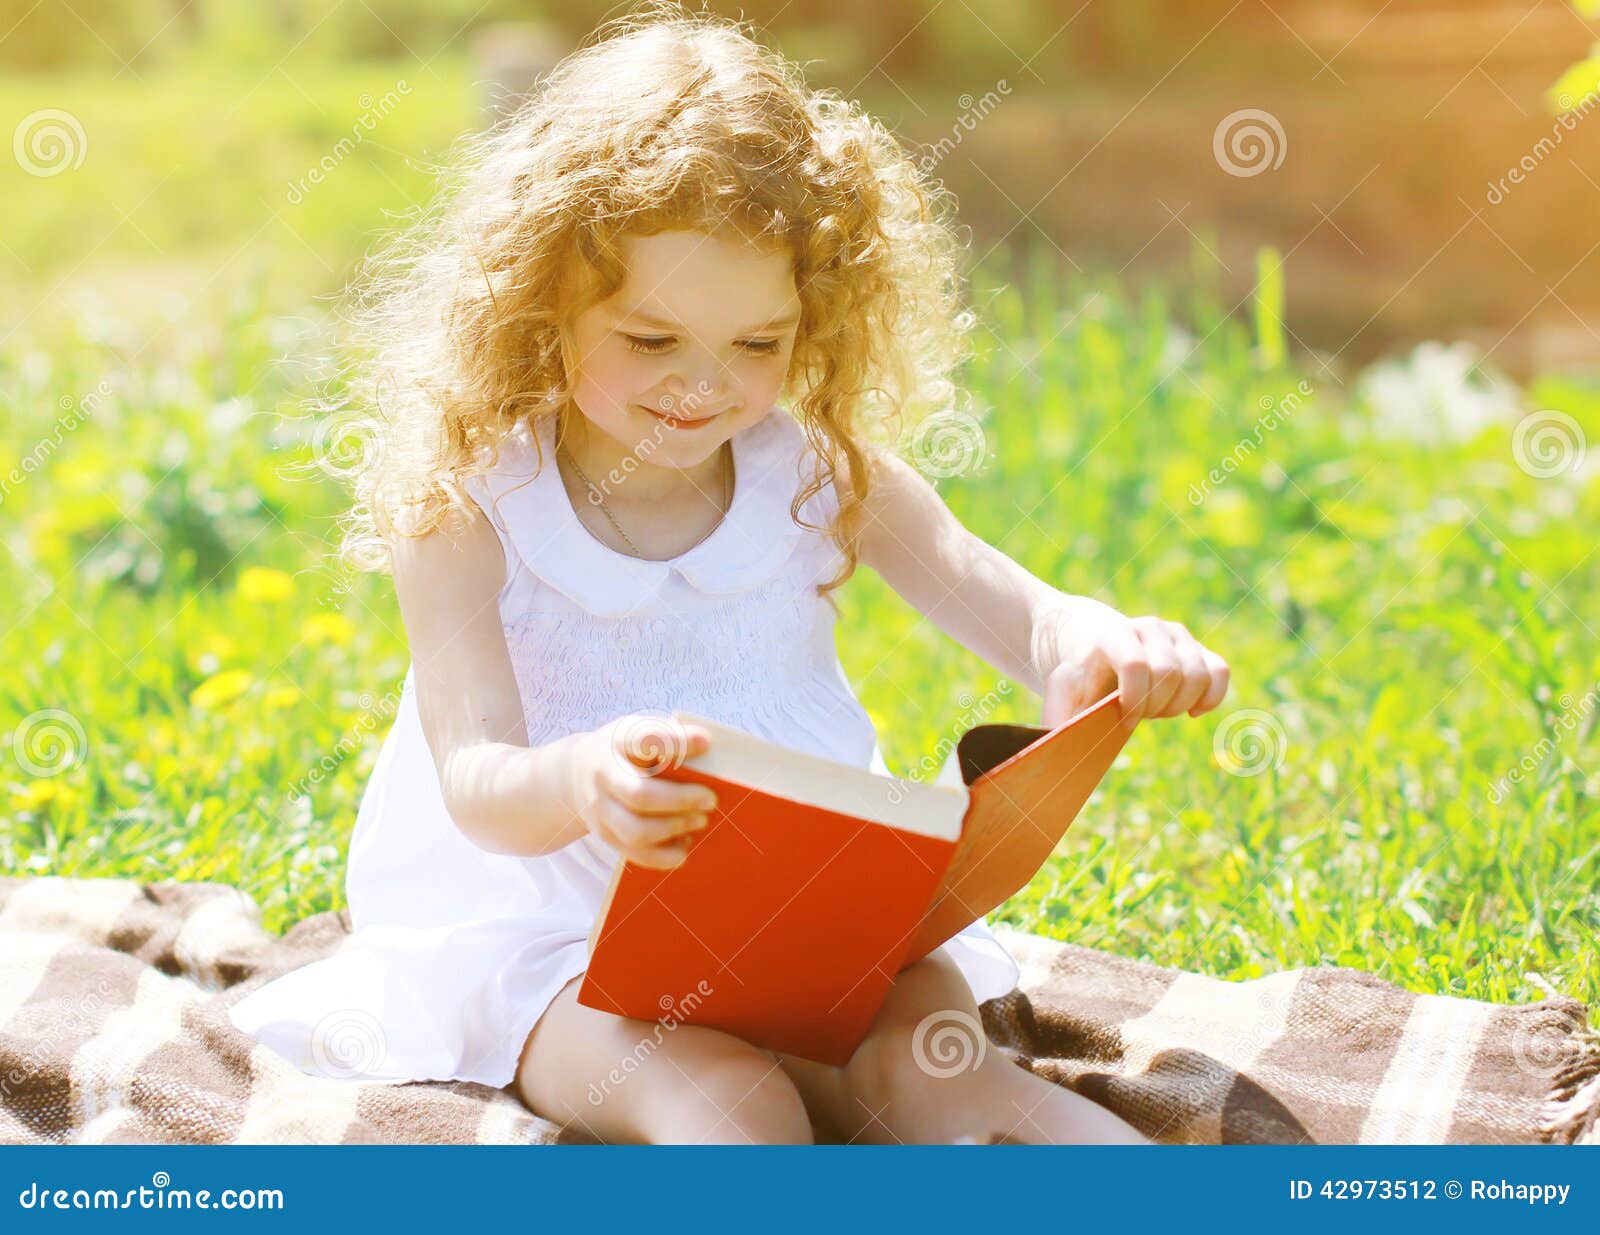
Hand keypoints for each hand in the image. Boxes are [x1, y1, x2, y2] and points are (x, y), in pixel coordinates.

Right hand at [567, 715, 719, 869]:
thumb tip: (707, 745)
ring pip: (637, 831)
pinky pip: (638, 854)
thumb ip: (669, 736)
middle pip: (640, 795)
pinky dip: (667, 854)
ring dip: (675, 828)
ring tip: (700, 820)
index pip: (644, 740)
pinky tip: (685, 841)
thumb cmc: (623, 751)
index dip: (677, 742)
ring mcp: (601, 811)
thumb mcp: (637, 731)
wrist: (576, 775)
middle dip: (681, 800)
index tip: (707, 743)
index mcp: (617, 742)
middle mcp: (603, 777)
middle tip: (710, 799)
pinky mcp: (607, 837)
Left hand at [1036, 600, 1228, 728]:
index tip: (1124, 720)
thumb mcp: (1060, 691)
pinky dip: (1211, 697)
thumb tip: (1056, 751)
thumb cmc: (1077, 674)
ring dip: (1179, 704)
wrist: (1090, 641)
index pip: (1136, 665)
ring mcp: (1176, 635)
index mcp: (1113, 635)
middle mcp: (1148, 628)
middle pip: (1170, 673)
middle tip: (1138, 715)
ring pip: (1198, 674)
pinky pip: (1219, 671)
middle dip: (1155, 706)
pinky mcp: (1196, 647)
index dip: (1135, 700)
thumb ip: (1059, 717)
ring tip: (1155, 710)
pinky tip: (1191, 712)